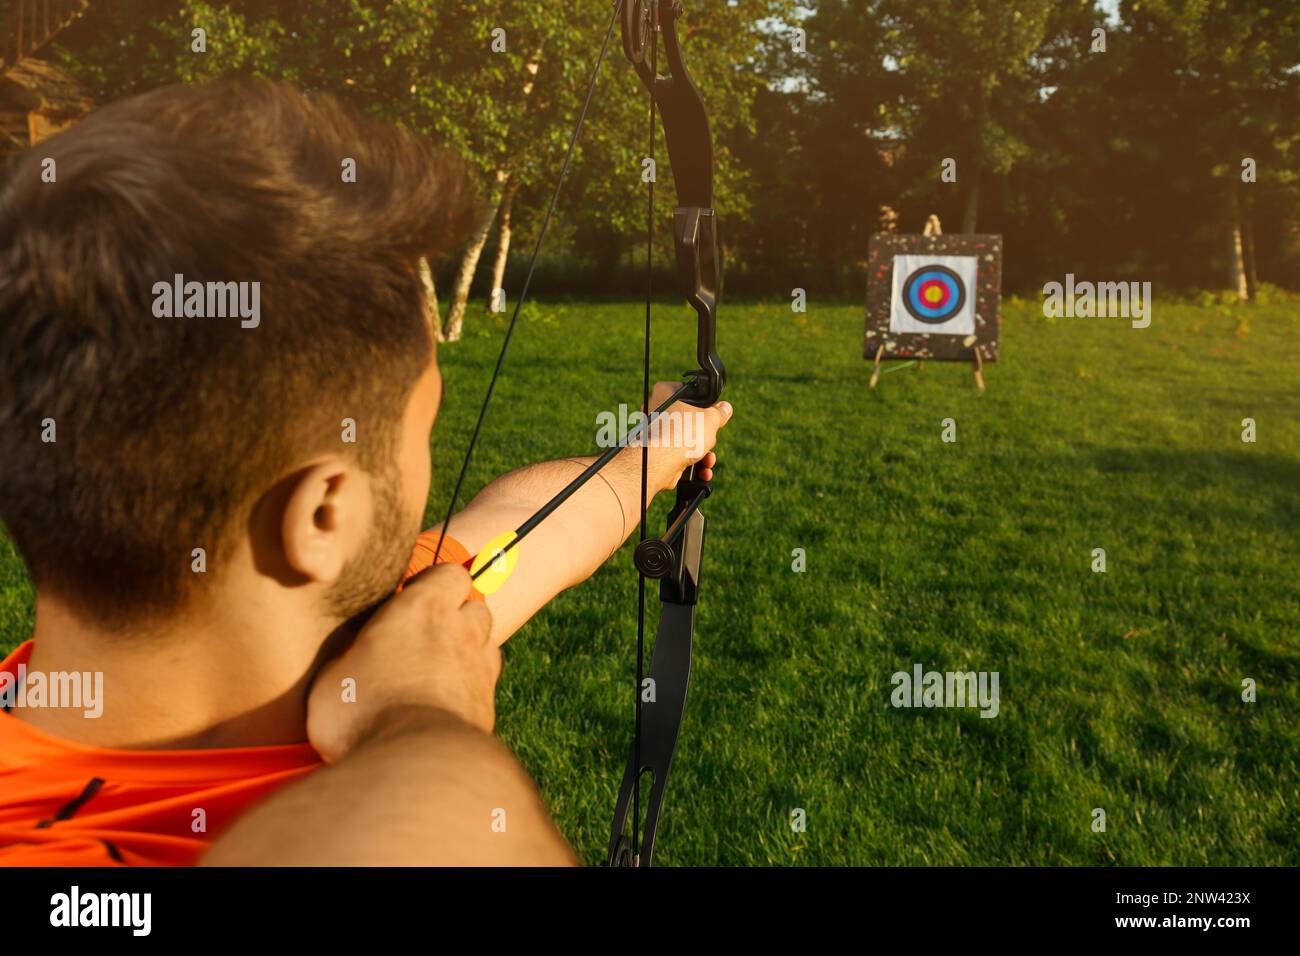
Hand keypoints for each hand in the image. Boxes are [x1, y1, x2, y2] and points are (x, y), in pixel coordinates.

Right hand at [306, 563, 498, 762]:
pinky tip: (448, 703)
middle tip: (428, 635)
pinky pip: (487, 684)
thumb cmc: (361, 711)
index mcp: (422, 609)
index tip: (416, 598)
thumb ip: (348, 656)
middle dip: (459, 615)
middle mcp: (460, 632)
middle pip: (476, 607)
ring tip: (440, 668)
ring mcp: (480, 669)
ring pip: (488, 643)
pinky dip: (473, 687)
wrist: (412, 763)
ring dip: (471, 649)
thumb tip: (348, 655)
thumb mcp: (333, 677)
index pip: (451, 572)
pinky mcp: (488, 706)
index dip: (438, 582)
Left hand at [645, 380, 731, 489]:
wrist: (661, 462)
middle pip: (687, 420)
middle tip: (710, 439)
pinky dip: (691, 466)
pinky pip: (676, 457)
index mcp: (665, 393)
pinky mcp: (655, 454)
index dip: (700, 401)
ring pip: (683, 441)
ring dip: (702, 454)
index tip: (710, 411)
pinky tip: (702, 471)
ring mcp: (653, 434)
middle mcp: (655, 411)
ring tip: (708, 461)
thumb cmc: (682, 433)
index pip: (685, 390)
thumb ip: (719, 413)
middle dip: (704, 435)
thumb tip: (725, 408)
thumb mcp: (710, 419)